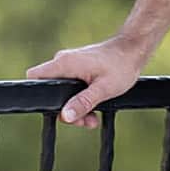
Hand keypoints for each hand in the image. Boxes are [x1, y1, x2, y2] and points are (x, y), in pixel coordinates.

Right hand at [26, 35, 148, 128]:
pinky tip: (93, 109)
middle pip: (50, 90)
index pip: (35, 77)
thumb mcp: (103, 89)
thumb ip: (83, 102)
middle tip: (84, 120)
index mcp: (65, 63)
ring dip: (75, 108)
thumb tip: (64, 116)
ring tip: (92, 119)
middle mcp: (64, 61)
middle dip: (65, 109)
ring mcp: (70, 64)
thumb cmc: (121, 65)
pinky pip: (70, 87)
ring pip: (62, 92)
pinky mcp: (78, 67)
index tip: (55, 110)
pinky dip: (79, 99)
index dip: (39, 94)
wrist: (133, 50)